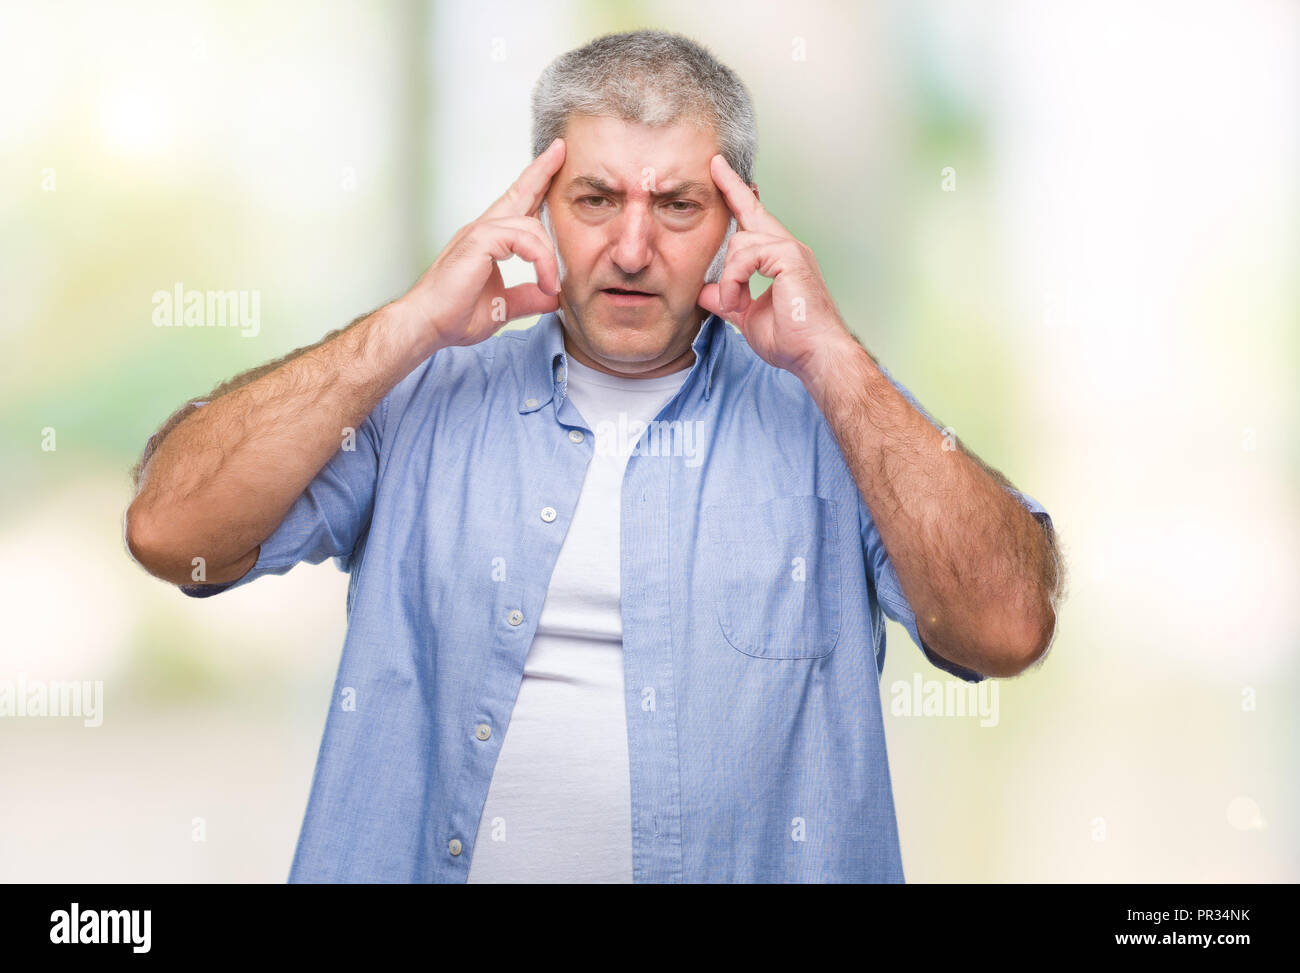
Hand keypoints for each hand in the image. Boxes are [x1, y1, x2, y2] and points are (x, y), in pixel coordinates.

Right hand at [401, 137, 565, 349]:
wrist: (427, 326)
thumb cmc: (454, 316)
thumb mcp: (503, 307)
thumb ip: (528, 297)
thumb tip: (553, 296)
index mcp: (488, 240)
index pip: (516, 204)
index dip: (535, 183)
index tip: (553, 160)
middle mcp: (483, 229)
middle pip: (519, 191)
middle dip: (542, 171)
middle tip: (562, 150)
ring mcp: (479, 232)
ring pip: (530, 226)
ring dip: (548, 257)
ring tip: (552, 286)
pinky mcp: (478, 241)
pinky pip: (522, 239)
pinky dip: (540, 260)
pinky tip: (546, 282)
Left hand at [696, 154, 854, 381]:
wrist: (815, 355)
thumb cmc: (792, 341)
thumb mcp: (748, 318)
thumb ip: (728, 301)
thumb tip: (704, 292)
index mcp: (781, 260)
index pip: (756, 223)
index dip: (740, 199)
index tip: (723, 176)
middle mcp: (788, 249)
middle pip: (753, 212)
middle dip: (732, 188)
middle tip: (714, 164)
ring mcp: (791, 250)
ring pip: (741, 242)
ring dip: (728, 276)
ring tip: (731, 302)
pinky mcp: (790, 258)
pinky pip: (746, 255)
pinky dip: (733, 280)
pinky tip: (735, 299)